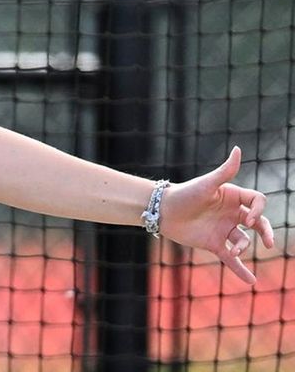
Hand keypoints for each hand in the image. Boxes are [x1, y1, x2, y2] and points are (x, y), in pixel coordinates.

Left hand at [159, 146, 275, 284]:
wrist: (161, 210)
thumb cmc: (184, 193)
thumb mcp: (207, 184)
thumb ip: (225, 170)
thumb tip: (238, 149)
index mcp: (233, 197)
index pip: (258, 202)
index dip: (260, 211)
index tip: (248, 220)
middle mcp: (232, 214)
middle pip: (259, 223)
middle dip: (266, 232)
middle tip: (268, 243)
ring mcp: (224, 230)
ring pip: (244, 241)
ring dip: (243, 248)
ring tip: (234, 252)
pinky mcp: (214, 244)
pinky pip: (231, 259)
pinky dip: (240, 270)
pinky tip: (250, 281)